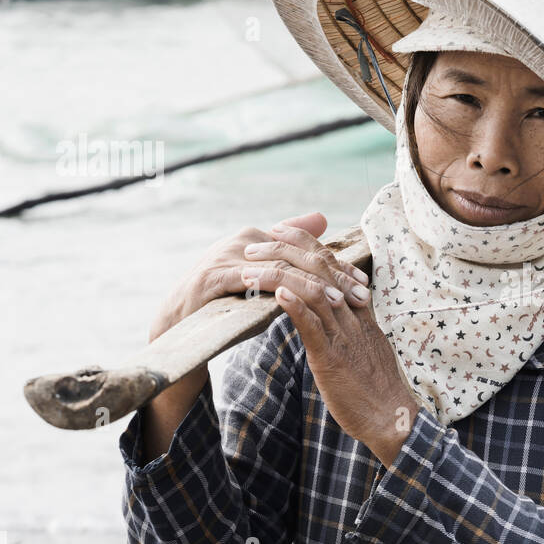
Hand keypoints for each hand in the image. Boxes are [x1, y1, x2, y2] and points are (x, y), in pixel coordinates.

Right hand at [140, 212, 369, 463]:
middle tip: (359, 293)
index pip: (306, 246)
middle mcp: (242, 240)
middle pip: (298, 253)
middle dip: (333, 274)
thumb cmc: (227, 301)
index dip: (337, 264)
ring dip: (313, 285)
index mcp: (257, 236)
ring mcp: (227, 257)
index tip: (363, 282)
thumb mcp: (263, 277)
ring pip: (281, 266)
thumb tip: (322, 217)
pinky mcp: (215, 278)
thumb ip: (290, 253)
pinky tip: (300, 302)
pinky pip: (254, 281)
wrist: (180, 325)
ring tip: (337, 301)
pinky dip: (280, 289)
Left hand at [241, 213, 421, 466]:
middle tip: (255, 243)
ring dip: (279, 275)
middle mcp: (353, 316)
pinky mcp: (334, 359)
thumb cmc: (375, 387)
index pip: (333, 264)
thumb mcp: (362, 347)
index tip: (280, 230)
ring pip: (314, 292)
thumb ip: (345, 326)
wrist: (392, 417)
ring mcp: (345, 336)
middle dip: (285, 250)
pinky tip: (277, 295)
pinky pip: (314, 328)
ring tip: (250, 267)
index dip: (306, 243)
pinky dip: (295, 307)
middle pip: (321, 269)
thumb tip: (325, 312)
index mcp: (359, 311)